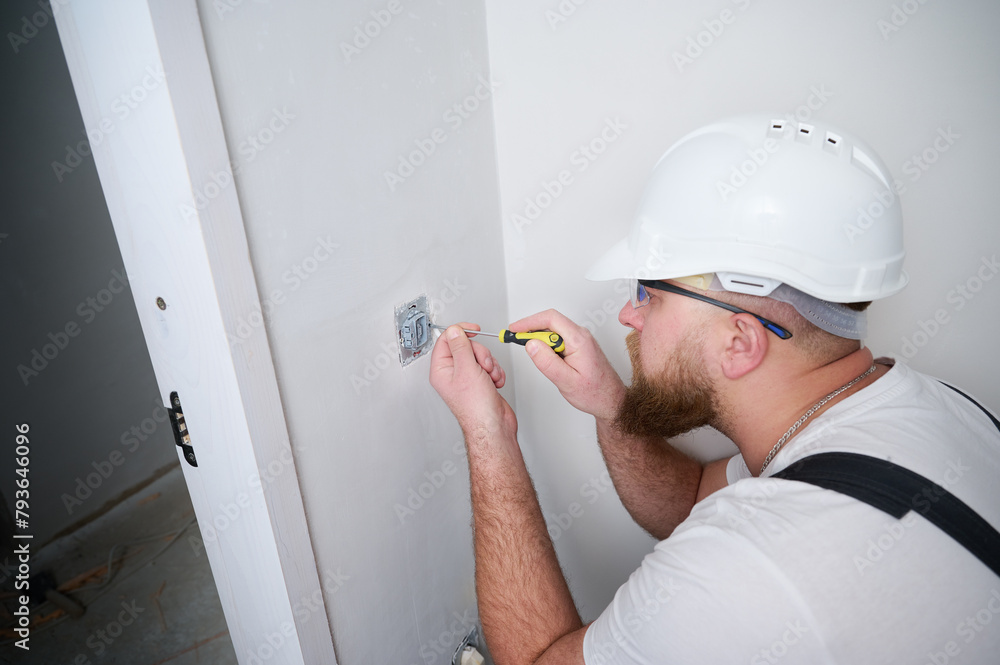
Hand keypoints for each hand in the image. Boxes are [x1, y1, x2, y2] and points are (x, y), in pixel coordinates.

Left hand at [429, 323, 516, 441]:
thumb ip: (460, 346)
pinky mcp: (481, 381)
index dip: (460, 332)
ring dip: (490, 364)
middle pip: (467, 346)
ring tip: (489, 378)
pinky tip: (495, 383)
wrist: (493, 426)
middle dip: (480, 354)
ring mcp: (467, 378)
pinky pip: (490, 366)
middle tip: (482, 366)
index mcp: (441, 370)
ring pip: (480, 356)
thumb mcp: (466, 370)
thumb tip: (454, 330)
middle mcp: (452, 373)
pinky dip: (496, 373)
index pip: (446, 340)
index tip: (473, 330)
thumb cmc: (476, 408)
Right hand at [508, 310, 624, 421]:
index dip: (529, 321)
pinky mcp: (579, 345)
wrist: (611, 401)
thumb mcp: (566, 381)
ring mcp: (581, 340)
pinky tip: (544, 357)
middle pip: (551, 322)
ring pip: (554, 330)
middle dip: (531, 330)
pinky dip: (547, 344)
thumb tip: (531, 344)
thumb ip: (547, 362)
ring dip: (539, 338)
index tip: (515, 329)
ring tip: (532, 354)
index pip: (551, 319)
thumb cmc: (594, 393)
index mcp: (579, 340)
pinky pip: (559, 338)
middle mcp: (581, 335)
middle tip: (517, 340)